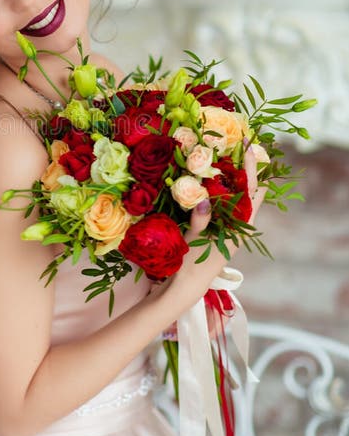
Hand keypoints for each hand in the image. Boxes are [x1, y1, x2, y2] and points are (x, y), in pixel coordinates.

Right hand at [166, 145, 266, 309]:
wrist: (185, 289)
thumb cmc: (191, 266)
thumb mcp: (195, 241)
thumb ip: (201, 220)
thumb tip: (204, 199)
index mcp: (238, 229)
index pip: (250, 193)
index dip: (251, 169)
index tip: (249, 147)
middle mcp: (237, 227)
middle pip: (248, 192)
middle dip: (246, 169)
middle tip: (240, 146)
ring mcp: (228, 229)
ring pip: (236, 198)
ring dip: (233, 178)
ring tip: (227, 157)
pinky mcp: (216, 231)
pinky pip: (223, 205)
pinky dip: (220, 190)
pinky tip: (211, 182)